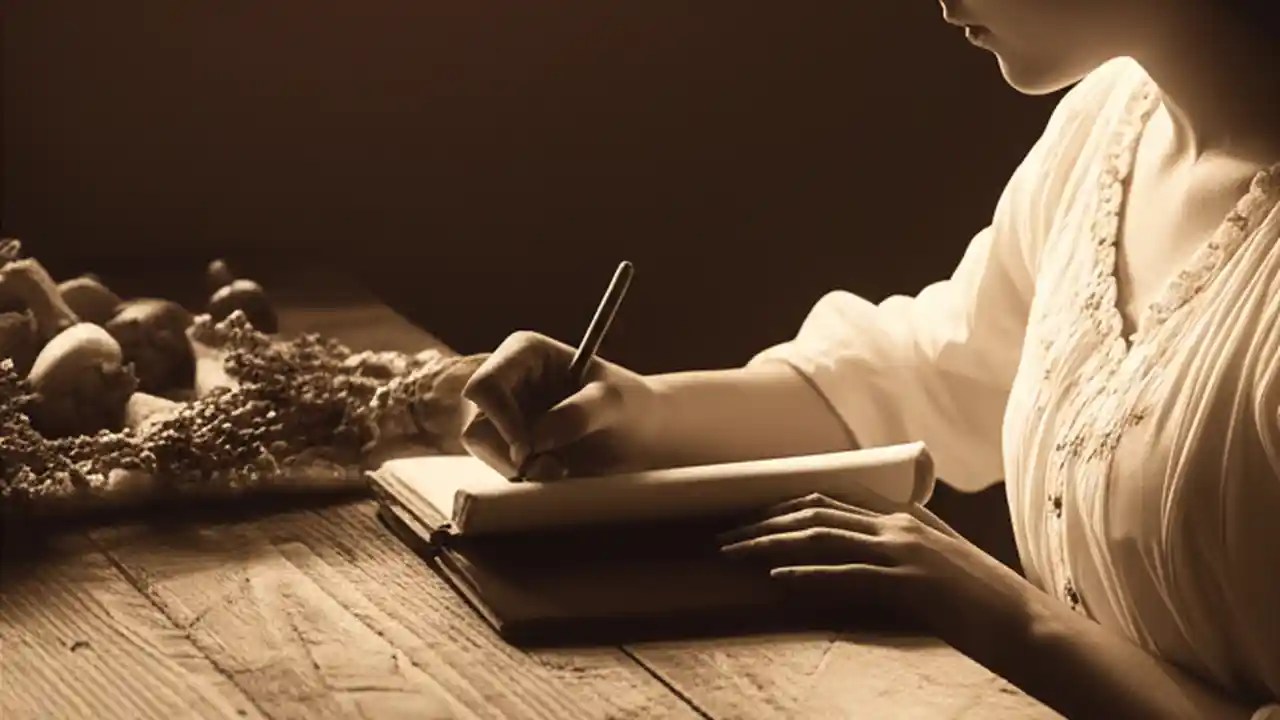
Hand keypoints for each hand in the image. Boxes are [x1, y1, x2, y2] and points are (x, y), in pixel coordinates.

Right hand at [461, 331, 659, 478]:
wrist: (643, 435)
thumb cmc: (631, 405)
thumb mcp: (615, 403)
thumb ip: (578, 414)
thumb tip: (533, 440)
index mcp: (524, 352)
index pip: (485, 386)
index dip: (499, 419)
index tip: (528, 450)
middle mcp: (507, 382)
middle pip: (475, 425)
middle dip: (508, 454)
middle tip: (552, 466)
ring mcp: (504, 415)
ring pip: (483, 452)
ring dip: (517, 469)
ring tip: (561, 466)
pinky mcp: (509, 445)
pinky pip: (498, 469)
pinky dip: (524, 478)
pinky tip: (557, 470)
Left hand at [718, 492, 1039, 660]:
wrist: (1030, 625)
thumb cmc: (983, 604)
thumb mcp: (937, 567)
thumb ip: (900, 552)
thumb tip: (856, 559)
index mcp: (906, 517)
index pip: (831, 500)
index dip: (784, 508)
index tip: (749, 520)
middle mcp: (902, 525)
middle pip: (816, 514)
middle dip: (764, 524)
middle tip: (724, 539)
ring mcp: (908, 552)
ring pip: (824, 538)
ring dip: (771, 545)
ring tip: (734, 554)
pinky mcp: (913, 583)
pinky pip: (850, 575)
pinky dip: (810, 575)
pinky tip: (779, 580)